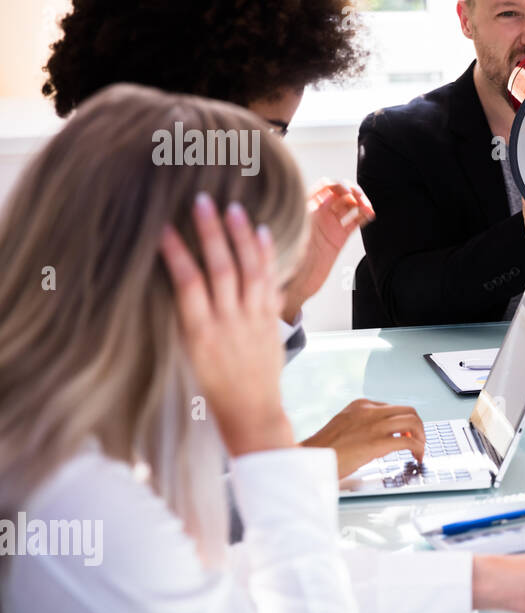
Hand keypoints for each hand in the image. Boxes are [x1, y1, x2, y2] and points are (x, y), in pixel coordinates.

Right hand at [158, 193, 294, 456]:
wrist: (251, 412)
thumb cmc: (211, 385)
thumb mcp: (187, 353)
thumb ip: (187, 316)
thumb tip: (178, 274)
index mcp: (199, 333)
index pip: (187, 285)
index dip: (176, 254)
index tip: (163, 226)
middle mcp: (228, 323)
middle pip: (221, 270)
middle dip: (211, 233)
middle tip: (202, 201)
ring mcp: (254, 320)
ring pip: (250, 272)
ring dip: (241, 237)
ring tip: (233, 208)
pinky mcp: (272, 321)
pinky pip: (271, 283)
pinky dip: (266, 257)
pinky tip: (261, 232)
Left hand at [281, 180, 374, 321]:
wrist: (296, 284)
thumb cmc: (289, 260)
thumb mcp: (295, 236)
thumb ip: (310, 217)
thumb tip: (327, 198)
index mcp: (307, 209)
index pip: (323, 186)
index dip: (335, 185)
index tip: (343, 192)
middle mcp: (319, 214)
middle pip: (339, 192)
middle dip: (351, 190)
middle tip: (359, 198)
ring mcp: (331, 225)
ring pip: (350, 205)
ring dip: (361, 201)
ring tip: (367, 208)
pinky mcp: (340, 237)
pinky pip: (355, 221)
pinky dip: (365, 215)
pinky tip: (370, 215)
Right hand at [300, 398, 426, 477]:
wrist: (310, 458)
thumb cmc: (324, 448)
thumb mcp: (345, 427)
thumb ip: (363, 426)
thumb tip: (381, 435)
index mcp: (361, 405)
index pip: (394, 407)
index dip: (404, 422)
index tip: (407, 434)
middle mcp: (369, 411)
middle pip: (408, 411)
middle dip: (418, 426)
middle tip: (419, 441)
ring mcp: (373, 426)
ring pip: (412, 422)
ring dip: (421, 437)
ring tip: (420, 450)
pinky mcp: (376, 443)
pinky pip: (408, 442)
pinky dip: (418, 449)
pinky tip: (416, 457)